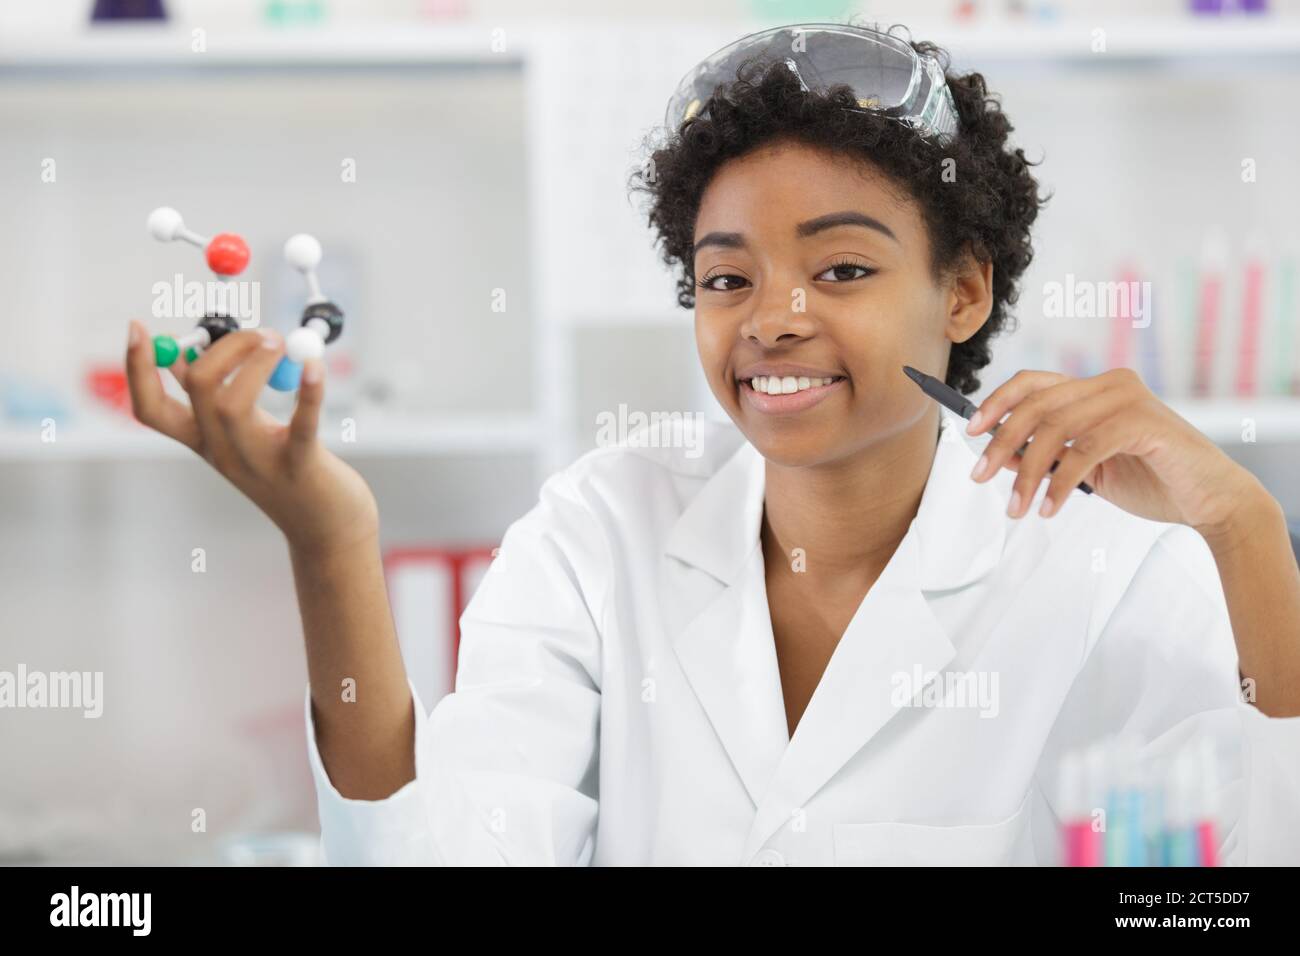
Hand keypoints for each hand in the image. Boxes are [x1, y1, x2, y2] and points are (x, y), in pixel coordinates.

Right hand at [125, 320, 378, 555]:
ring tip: (281, 342)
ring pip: (232, 406)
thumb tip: (184, 353)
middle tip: (263, 333)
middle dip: (223, 347)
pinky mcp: (301, 466)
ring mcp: (259, 462)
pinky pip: (301, 426)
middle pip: (199, 390)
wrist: (325, 531)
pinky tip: (315, 366)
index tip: (136, 326)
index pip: (150, 409)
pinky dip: (309, 393)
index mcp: (203, 443)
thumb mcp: (241, 435)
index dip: (136, 368)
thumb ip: (215, 399)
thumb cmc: (285, 472)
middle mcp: (223, 453)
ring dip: (255, 362)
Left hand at [964, 367, 1265, 537]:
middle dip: (1001, 442)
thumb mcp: (1085, 470)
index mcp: (1095, 388)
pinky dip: (1060, 483)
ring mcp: (1129, 399)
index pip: (1033, 382)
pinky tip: (1050, 509)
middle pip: (1037, 404)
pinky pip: (1085, 451)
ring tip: (1017, 509)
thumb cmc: (1151, 481)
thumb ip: (1048, 455)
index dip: (997, 402)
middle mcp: (1110, 384)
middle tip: (979, 477)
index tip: (970, 431)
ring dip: (1028, 473)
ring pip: (1055, 429)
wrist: (1211, 501)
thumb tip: (998, 454)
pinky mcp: (1144, 423)